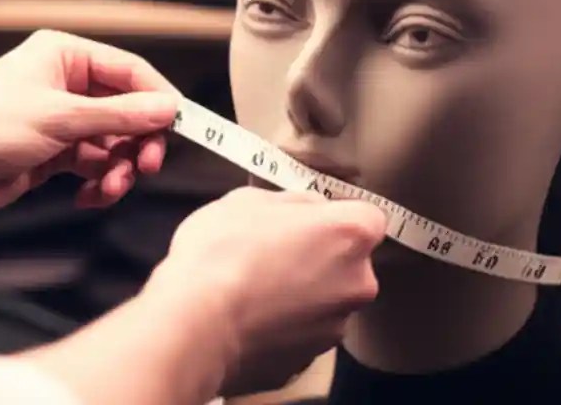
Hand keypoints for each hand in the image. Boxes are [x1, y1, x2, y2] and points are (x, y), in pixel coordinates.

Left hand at [0, 29, 181, 221]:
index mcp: (64, 55)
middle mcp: (65, 82)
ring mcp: (60, 119)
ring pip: (113, 142)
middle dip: (139, 141)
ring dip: (119, 168)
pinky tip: (90, 197)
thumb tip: (169, 108)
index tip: (181, 128)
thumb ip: (119, 115)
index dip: (158, 100)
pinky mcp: (52, 153)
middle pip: (127, 110)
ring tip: (111, 187)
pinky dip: (100, 182)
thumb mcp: (60, 119)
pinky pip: (94, 165)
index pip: (130, 70)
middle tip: (147, 166)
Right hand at [143, 187, 386, 395]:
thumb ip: (292, 202)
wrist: (195, 323)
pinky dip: (282, 326)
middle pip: (348, 263)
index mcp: (350, 235)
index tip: (304, 221)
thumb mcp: (248, 199)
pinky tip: (248, 318)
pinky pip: (300, 334)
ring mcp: (334, 327)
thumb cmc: (221, 253)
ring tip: (252, 289)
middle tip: (272, 254)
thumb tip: (306, 211)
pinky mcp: (308, 361)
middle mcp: (357, 283)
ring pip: (325, 301)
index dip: (333, 217)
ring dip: (301, 294)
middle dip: (319, 258)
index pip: (366, 218)